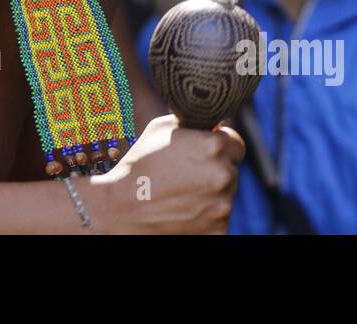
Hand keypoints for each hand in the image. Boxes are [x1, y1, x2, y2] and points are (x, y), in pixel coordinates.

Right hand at [86, 115, 243, 233]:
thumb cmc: (138, 165)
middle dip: (214, 171)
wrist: (120, 208)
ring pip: (226, 195)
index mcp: (214, 145)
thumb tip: (212, 125)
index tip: (204, 154)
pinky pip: (220, 220)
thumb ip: (193, 125)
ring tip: (180, 194)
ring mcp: (223, 206)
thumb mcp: (161, 129)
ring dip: (211, 194)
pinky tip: (183, 211)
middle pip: (231, 170)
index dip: (220, 147)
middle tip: (185, 175)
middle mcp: (223, 174)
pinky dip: (206, 217)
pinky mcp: (219, 231)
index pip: (236, 144)